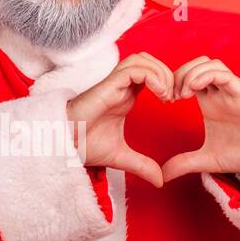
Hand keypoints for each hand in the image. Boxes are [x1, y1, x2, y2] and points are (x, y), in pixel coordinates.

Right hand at [66, 52, 173, 188]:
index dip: (166, 82)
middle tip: (174, 96)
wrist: (65, 145)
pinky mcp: (108, 85)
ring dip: (160, 73)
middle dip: (167, 73)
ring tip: (166, 95)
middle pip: (149, 60)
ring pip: (142, 59)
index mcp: (125, 96)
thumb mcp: (121, 157)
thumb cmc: (84, 145)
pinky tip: (159, 94)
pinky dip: (152, 76)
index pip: (151, 73)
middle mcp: (120, 86)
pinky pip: (135, 69)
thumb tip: (160, 181)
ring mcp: (114, 83)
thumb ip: (142, 165)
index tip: (174, 102)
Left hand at [160, 56, 239, 182]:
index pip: (186, 77)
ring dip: (191, 72)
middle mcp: (218, 93)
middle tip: (171, 95)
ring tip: (183, 94)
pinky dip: (205, 75)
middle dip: (178, 74)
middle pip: (195, 64)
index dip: (172, 83)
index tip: (165, 101)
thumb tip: (162, 176)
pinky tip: (194, 89)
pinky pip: (223, 74)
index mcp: (208, 102)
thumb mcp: (206, 160)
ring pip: (209, 63)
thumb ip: (184, 164)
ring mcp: (230, 91)